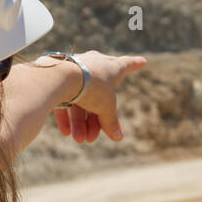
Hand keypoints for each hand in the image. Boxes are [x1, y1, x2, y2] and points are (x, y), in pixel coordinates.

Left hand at [0, 51, 145, 157]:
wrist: (61, 77)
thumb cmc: (91, 86)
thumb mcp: (106, 107)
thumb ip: (111, 122)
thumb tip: (118, 137)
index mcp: (111, 67)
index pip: (127, 65)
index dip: (135, 64)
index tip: (143, 61)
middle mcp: (94, 66)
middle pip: (99, 97)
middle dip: (97, 120)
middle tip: (93, 138)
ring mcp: (75, 71)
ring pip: (81, 101)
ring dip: (81, 123)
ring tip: (79, 139)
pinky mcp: (59, 79)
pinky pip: (65, 99)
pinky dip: (67, 116)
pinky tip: (67, 133)